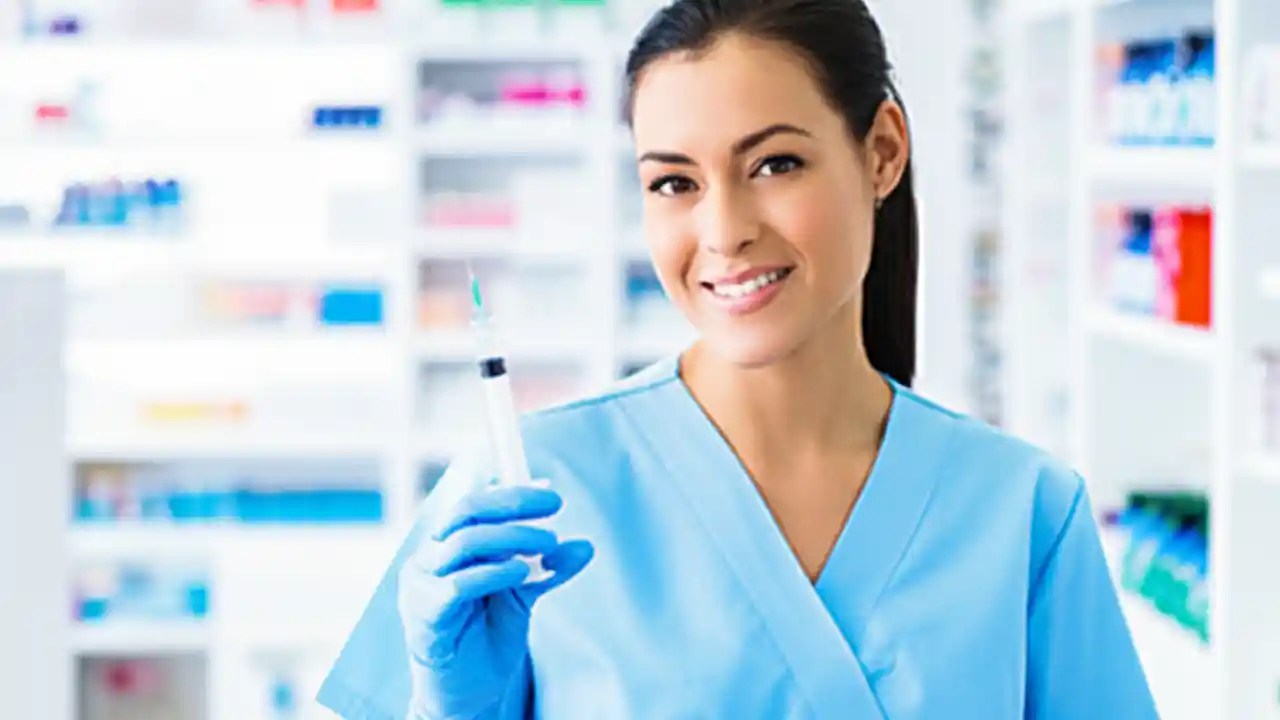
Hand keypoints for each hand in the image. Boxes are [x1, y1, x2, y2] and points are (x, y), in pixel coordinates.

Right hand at [398, 483, 593, 719]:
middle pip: (466, 512)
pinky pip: (458, 585)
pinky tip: (522, 572)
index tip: (552, 496)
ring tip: (548, 544)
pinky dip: (493, 573)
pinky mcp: (424, 615)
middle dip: (513, 505)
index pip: (475, 503)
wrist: (468, 691)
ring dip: (511, 537)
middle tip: (553, 510)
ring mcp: (421, 585)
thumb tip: (584, 545)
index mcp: (447, 545)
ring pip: (465, 543)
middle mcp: (429, 558)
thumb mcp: (524, 594)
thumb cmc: (486, 636)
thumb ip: (549, 569)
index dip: (512, 493)